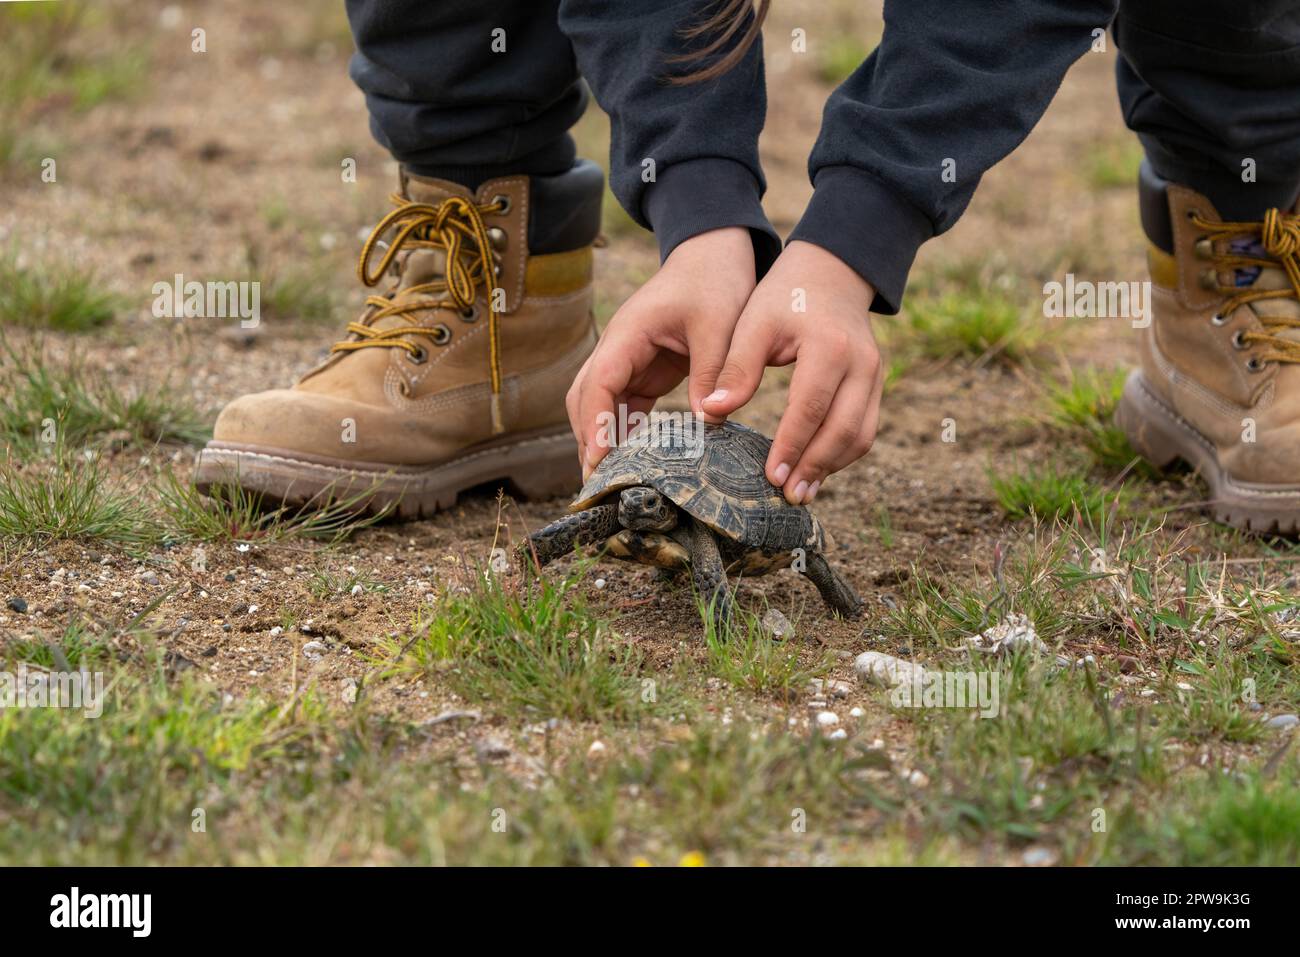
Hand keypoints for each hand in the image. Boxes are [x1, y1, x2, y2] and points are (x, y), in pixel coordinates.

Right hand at [567, 226, 755, 476]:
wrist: (715, 255)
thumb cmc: (716, 282)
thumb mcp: (720, 325)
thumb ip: (712, 372)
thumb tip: (707, 421)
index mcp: (628, 333)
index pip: (598, 383)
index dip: (595, 423)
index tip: (597, 461)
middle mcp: (618, 348)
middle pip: (584, 398)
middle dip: (587, 439)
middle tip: (598, 485)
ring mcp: (627, 360)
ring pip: (598, 405)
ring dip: (600, 439)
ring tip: (610, 482)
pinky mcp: (643, 370)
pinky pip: (623, 406)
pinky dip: (622, 432)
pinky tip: (631, 461)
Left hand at [700, 240, 881, 503]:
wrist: (830, 272)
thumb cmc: (783, 296)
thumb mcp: (753, 323)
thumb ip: (735, 369)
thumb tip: (713, 414)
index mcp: (829, 346)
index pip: (811, 406)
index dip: (792, 444)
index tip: (771, 476)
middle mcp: (862, 363)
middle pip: (843, 429)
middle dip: (815, 466)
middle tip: (788, 495)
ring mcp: (875, 374)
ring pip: (861, 435)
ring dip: (832, 466)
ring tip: (802, 491)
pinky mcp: (875, 383)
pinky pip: (865, 428)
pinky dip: (842, 453)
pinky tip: (816, 469)